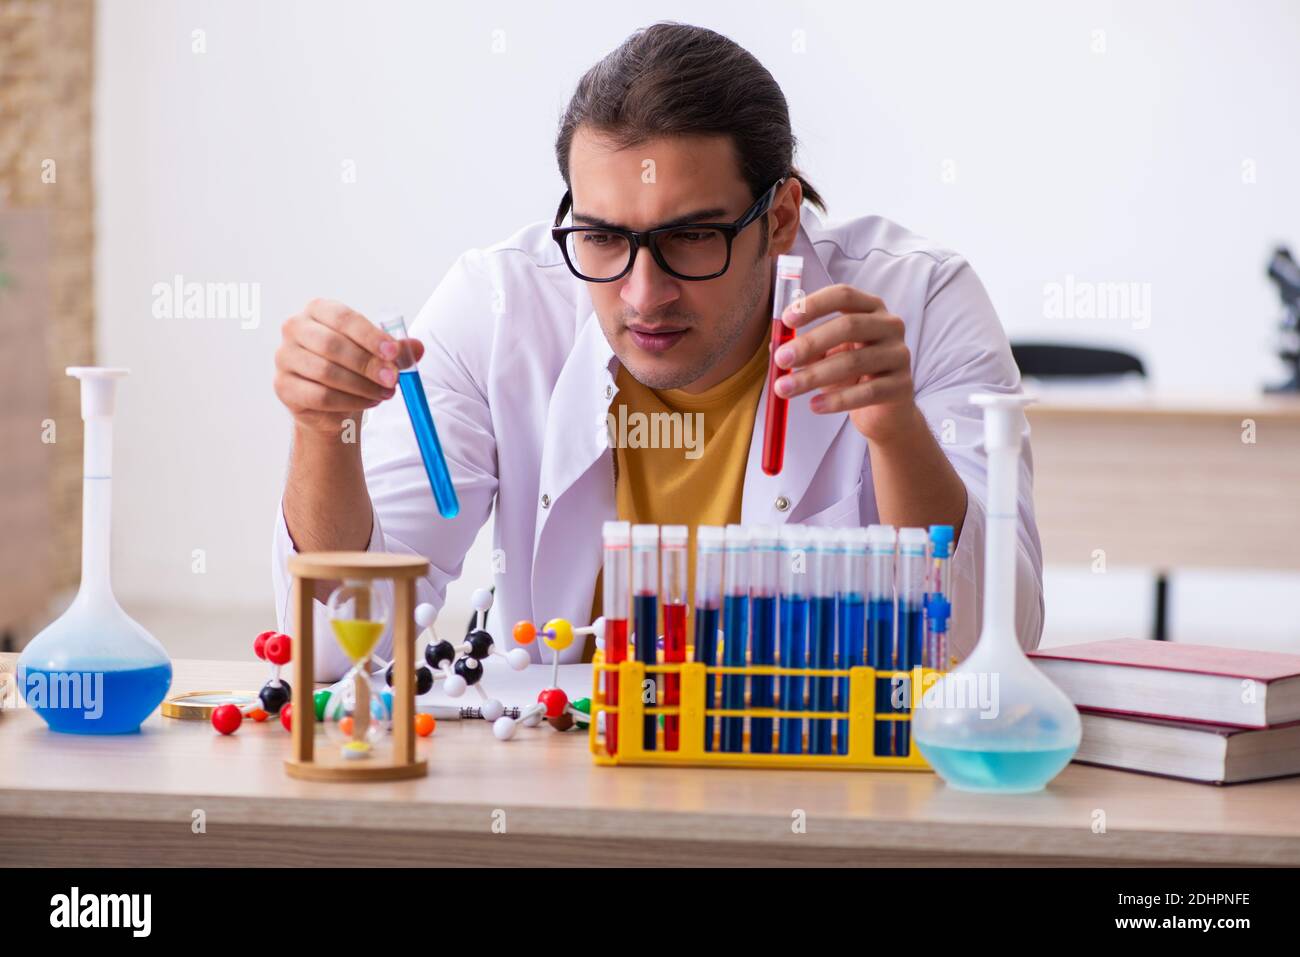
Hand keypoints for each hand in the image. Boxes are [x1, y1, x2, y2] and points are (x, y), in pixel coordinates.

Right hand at [274, 299, 422, 434]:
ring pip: (325, 372)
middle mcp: (295, 328)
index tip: (394, 354)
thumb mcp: (378, 354)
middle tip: (393, 380)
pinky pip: (319, 396)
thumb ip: (398, 350)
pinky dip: (349, 402)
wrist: (331, 401)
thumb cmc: (354, 367)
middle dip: (367, 364)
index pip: (343, 318)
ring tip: (385, 393)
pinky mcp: (283, 386)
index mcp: (319, 310)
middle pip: (331, 345)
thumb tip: (417, 348)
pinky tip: (369, 402)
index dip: (371, 336)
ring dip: (361, 386)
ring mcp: (285, 357)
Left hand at [771, 284, 917, 443]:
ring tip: (785, 389)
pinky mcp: (902, 385)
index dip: (814, 304)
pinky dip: (837, 400)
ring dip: (814, 376)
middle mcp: (889, 326)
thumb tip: (777, 347)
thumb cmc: (852, 375)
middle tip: (781, 360)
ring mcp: (899, 355)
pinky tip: (814, 406)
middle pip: (848, 326)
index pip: (843, 295)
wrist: (884, 412)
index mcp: (870, 308)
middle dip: (810, 343)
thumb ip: (805, 348)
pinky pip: (867, 392)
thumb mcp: (826, 356)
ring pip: (854, 362)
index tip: (786, 320)